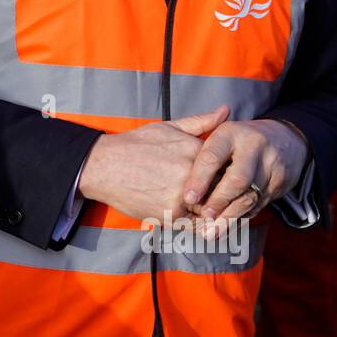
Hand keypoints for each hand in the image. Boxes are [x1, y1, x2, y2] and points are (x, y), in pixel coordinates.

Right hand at [77, 105, 228, 222]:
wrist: (104, 165)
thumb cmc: (135, 145)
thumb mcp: (168, 127)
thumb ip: (200, 122)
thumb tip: (226, 111)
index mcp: (196, 151)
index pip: (230, 168)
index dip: (232, 176)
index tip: (230, 180)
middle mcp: (192, 173)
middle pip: (223, 191)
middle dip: (225, 196)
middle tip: (226, 200)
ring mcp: (181, 195)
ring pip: (211, 210)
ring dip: (213, 213)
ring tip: (212, 211)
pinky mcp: (170, 214)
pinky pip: (195, 225)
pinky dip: (198, 225)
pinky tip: (195, 219)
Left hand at [182, 116, 308, 230]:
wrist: (285, 140)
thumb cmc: (238, 139)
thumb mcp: (219, 131)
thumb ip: (196, 136)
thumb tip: (172, 157)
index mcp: (231, 133)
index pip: (212, 157)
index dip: (199, 179)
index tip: (188, 198)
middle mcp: (253, 147)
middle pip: (236, 179)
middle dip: (219, 201)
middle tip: (204, 216)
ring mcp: (270, 166)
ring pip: (249, 197)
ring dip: (230, 217)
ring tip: (212, 231)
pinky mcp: (279, 184)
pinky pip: (258, 206)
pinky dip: (240, 218)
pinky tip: (226, 228)